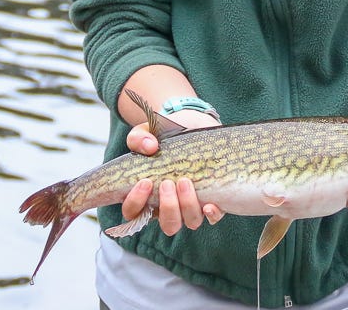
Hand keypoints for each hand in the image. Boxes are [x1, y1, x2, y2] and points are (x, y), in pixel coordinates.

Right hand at [122, 112, 224, 234]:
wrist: (192, 123)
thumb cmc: (165, 134)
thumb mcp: (147, 131)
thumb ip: (139, 137)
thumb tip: (149, 147)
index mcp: (147, 195)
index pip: (133, 213)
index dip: (136, 203)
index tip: (144, 182)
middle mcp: (169, 205)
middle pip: (167, 225)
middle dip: (167, 207)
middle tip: (167, 183)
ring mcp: (191, 205)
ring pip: (189, 222)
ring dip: (187, 206)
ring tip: (185, 181)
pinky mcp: (212, 198)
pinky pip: (214, 217)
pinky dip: (211, 215)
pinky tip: (209, 204)